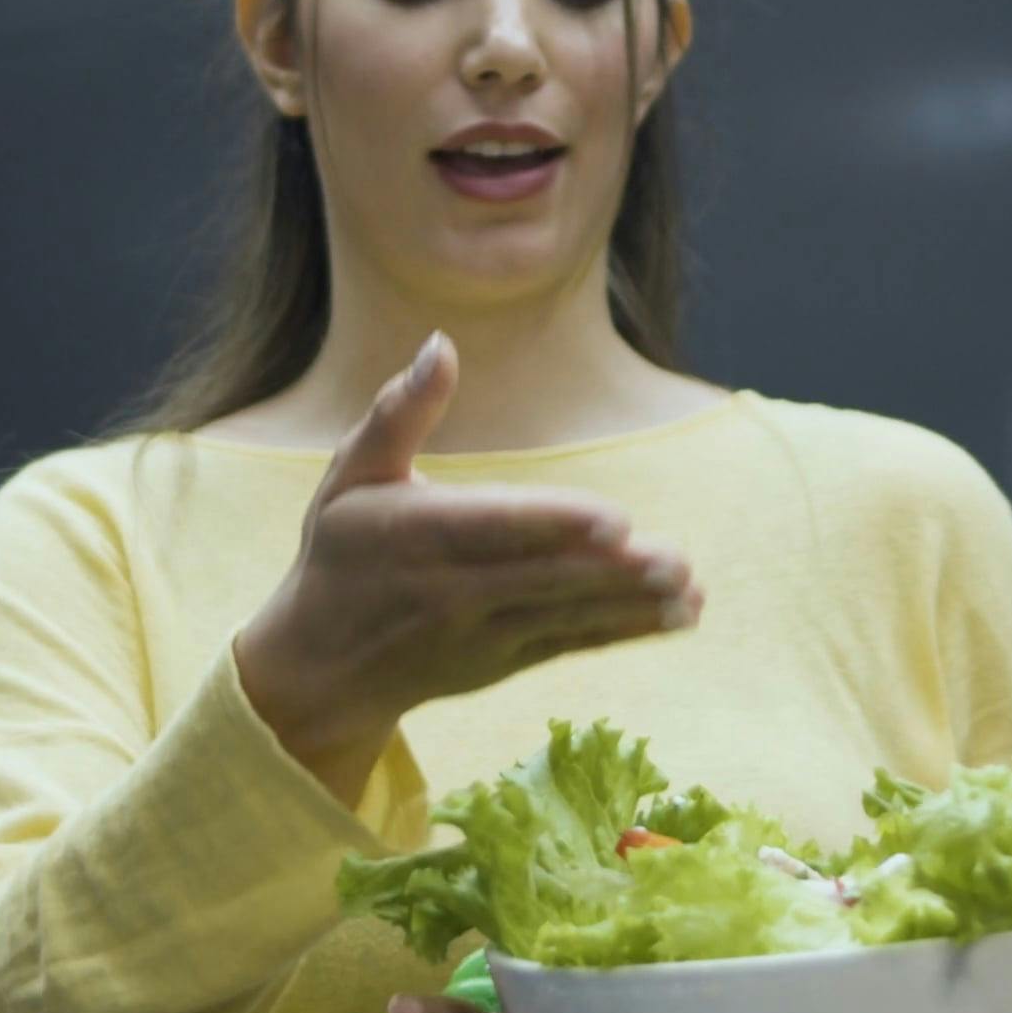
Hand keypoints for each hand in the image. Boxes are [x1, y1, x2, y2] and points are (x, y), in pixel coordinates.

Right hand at [233, 335, 700, 800]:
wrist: (321, 668)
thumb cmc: (341, 553)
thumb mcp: (350, 475)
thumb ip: (397, 412)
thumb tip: (441, 344)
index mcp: (414, 535)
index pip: (494, 528)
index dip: (556, 524)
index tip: (616, 520)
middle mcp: (450, 591)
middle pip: (542, 580)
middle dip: (613, 574)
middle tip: (677, 562)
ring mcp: (480, 634)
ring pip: (565, 617)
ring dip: (632, 606)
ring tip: (690, 592)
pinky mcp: (503, 662)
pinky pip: (570, 643)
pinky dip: (624, 630)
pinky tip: (677, 617)